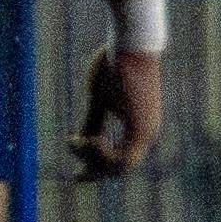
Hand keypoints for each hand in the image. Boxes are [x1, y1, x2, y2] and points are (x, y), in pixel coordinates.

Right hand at [70, 42, 163, 182]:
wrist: (131, 45)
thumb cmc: (115, 66)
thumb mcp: (98, 98)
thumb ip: (93, 121)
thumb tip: (82, 138)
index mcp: (138, 126)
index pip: (120, 158)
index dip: (98, 167)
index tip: (78, 173)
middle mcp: (147, 133)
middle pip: (120, 167)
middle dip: (94, 170)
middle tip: (75, 176)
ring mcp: (146, 132)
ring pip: (120, 165)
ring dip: (94, 159)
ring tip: (74, 141)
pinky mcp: (142, 128)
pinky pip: (123, 158)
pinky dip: (102, 154)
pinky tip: (90, 139)